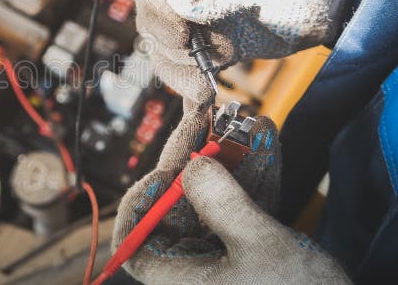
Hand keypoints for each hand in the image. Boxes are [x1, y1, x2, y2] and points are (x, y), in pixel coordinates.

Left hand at [112, 101, 348, 283]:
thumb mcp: (262, 245)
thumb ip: (223, 202)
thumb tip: (191, 166)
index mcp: (183, 282)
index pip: (133, 246)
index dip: (139, 206)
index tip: (165, 172)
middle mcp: (197, 277)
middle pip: (173, 218)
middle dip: (191, 170)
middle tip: (208, 128)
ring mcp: (225, 270)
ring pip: (210, 213)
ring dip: (226, 172)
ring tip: (243, 130)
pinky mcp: (251, 263)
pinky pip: (238, 220)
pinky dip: (249, 189)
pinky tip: (264, 152)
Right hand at [133, 0, 344, 101]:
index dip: (156, 7)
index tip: (181, 33)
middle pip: (152, 19)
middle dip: (171, 45)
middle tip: (205, 59)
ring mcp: (192, 16)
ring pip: (164, 48)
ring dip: (180, 70)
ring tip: (205, 86)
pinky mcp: (205, 44)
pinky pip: (185, 66)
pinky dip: (191, 83)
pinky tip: (204, 96)